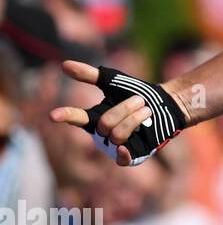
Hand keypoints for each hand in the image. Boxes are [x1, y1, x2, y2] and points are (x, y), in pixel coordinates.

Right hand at [48, 61, 187, 166]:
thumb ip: (90, 75)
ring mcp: (116, 145)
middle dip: (125, 109)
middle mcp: (102, 134)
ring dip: (135, 119)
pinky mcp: (131, 155)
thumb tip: (64, 64)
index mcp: (95, 117)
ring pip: (117, 136)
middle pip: (106, 124)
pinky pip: (122, 160)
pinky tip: (126, 147)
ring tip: (147, 111)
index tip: (54, 115)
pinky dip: (123, 154)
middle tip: (140, 100)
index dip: (66, 115)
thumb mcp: (114, 82)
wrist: (165, 105)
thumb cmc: (136, 93)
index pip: (77, 117)